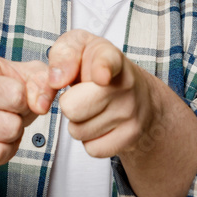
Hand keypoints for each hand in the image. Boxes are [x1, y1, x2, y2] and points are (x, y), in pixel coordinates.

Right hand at [0, 44, 54, 167]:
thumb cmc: (10, 93)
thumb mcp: (31, 77)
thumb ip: (43, 80)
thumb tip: (40, 104)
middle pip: (16, 97)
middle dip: (25, 104)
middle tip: (13, 104)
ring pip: (11, 128)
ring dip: (17, 128)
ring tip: (5, 119)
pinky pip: (1, 152)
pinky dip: (9, 148)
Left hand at [47, 30, 157, 158]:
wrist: (140, 94)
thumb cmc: (100, 68)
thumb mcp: (80, 48)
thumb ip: (63, 54)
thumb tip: (56, 80)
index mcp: (110, 57)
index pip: (107, 61)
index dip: (102, 68)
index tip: (101, 76)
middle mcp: (125, 84)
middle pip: (71, 107)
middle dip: (68, 104)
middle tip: (82, 95)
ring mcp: (131, 113)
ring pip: (78, 131)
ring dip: (79, 123)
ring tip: (94, 108)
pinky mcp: (131, 137)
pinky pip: (91, 149)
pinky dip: (91, 140)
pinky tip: (102, 124)